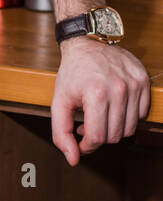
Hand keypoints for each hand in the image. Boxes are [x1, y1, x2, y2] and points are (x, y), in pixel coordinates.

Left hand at [51, 37, 150, 164]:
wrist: (86, 41)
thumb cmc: (72, 72)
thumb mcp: (59, 100)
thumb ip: (61, 132)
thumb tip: (74, 159)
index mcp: (96, 94)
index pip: (97, 138)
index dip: (86, 146)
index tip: (79, 140)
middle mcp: (118, 89)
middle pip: (114, 136)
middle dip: (99, 136)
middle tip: (87, 123)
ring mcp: (133, 84)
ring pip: (129, 129)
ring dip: (113, 127)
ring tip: (99, 115)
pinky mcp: (143, 80)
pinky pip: (140, 114)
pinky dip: (127, 116)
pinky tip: (113, 106)